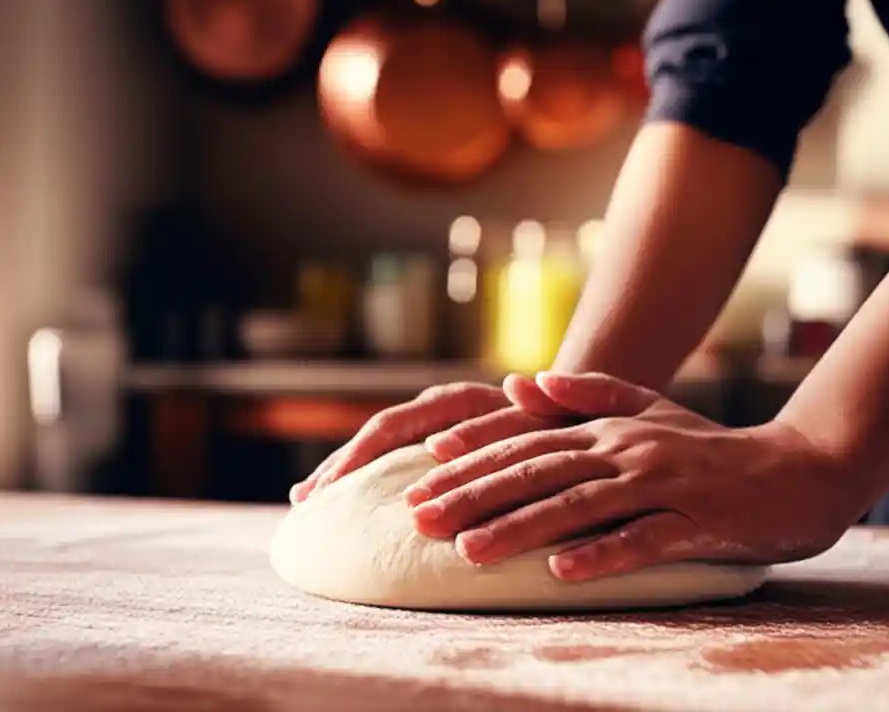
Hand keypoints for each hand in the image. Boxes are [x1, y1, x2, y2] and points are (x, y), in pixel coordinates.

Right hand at [289, 377, 569, 503]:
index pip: (402, 421)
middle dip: (342, 466)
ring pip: (378, 450)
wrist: (581, 417)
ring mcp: (436, 434)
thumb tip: (518, 381)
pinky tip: (334, 507)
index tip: (341, 479)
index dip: (367, 450)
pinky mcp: (437, 456)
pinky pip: (391, 467)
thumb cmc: (577, 419)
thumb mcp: (568, 408)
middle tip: (308, 500)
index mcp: (464, 402)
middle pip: (378, 435)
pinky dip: (363, 484)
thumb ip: (547, 398)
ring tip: (306, 503)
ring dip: (343, 474)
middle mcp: (441, 414)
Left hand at [404, 372, 867, 580]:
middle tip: (417, 518)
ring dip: (520, 527)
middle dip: (473, 495)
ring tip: (468, 551)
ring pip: (578, 505)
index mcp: (608, 429)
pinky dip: (602, 553)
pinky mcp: (698, 521)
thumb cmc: (712, 449)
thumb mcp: (648, 412)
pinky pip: (644, 540)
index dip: (471, 461)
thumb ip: (586, 396)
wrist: (800, 470)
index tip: (418, 478)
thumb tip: (520, 383)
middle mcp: (626, 450)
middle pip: (537, 472)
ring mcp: (662, 484)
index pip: (526, 443)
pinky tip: (561, 571)